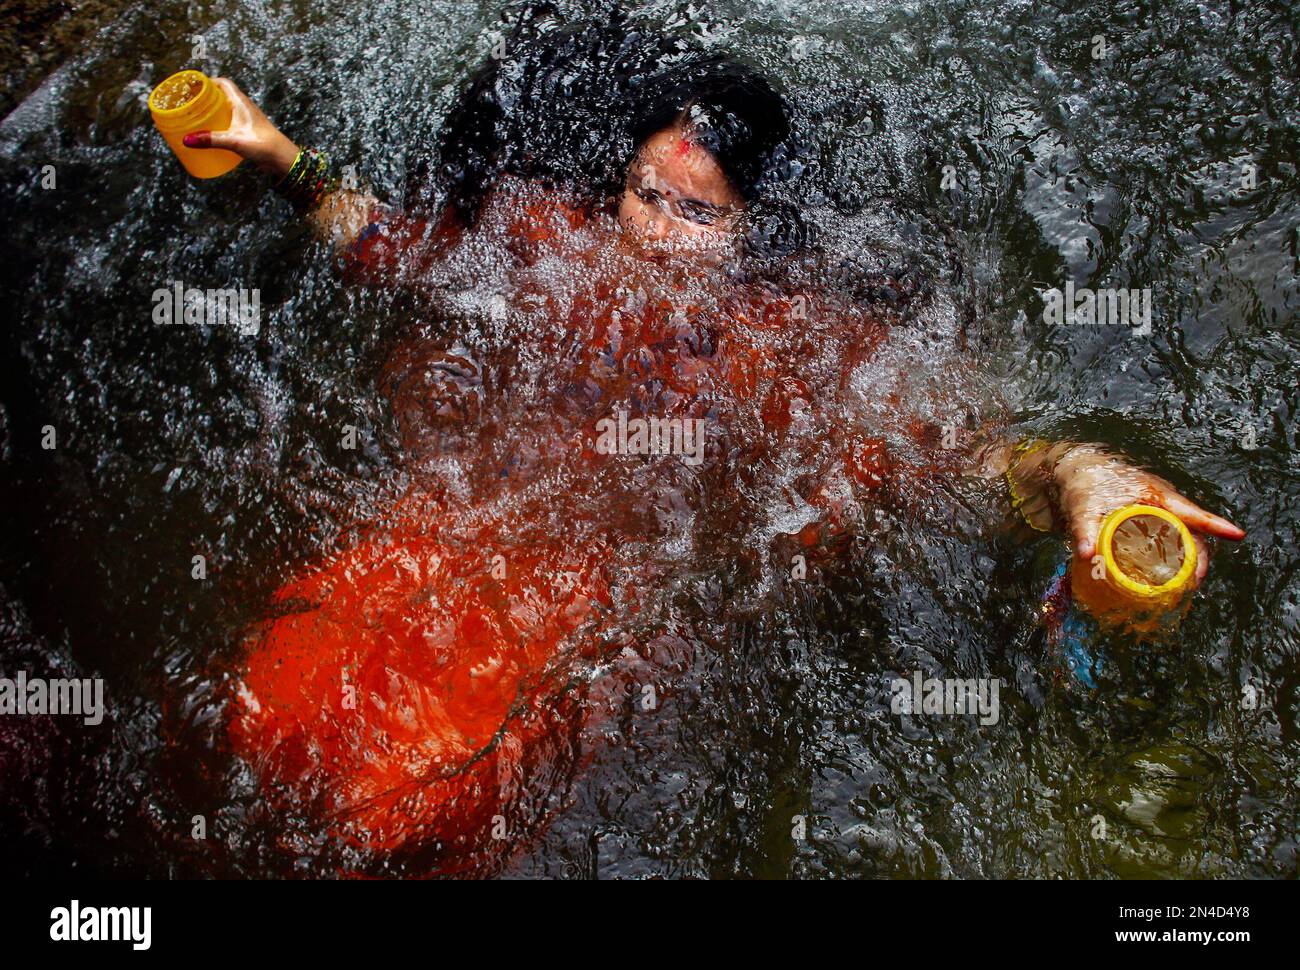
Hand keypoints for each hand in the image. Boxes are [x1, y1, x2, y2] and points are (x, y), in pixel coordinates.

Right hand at [181, 78, 299, 177]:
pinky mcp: (249, 130)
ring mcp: (248, 119)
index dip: (208, 81)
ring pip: (228, 108)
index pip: (224, 83)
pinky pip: (232, 121)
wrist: (282, 157)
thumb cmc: (263, 144)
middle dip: (208, 96)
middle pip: (223, 94)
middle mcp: (245, 107)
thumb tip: (187, 139)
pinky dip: (222, 122)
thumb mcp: (233, 140)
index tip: (194, 86)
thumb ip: (210, 139)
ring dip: (215, 109)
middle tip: (192, 102)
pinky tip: (213, 132)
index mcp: (241, 102)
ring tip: (199, 116)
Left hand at [1053, 445, 1244, 587]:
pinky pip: (1171, 538)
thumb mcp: (1083, 507)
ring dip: (1188, 559)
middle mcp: (1163, 502)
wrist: (1075, 470)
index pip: (1192, 511)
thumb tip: (1087, 555)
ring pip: (1184, 536)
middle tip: (1193, 583)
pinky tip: (1168, 575)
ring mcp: (1158, 511)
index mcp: (1156, 494)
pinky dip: (1174, 556)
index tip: (1236, 534)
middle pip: (1193, 531)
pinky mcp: (1150, 520)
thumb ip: (1085, 530)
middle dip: (1199, 556)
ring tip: (1184, 586)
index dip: (1215, 524)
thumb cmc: (1085, 482)